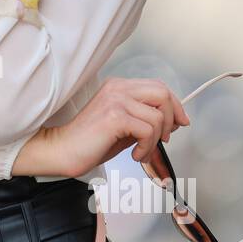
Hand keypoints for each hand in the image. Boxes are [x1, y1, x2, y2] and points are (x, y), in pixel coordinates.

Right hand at [11, 77, 190, 178]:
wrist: (62, 151)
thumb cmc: (90, 143)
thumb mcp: (123, 127)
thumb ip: (143, 119)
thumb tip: (173, 122)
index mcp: (118, 87)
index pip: (158, 86)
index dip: (175, 105)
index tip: (180, 123)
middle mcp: (117, 88)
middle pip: (163, 93)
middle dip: (172, 117)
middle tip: (165, 139)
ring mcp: (115, 100)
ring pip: (158, 115)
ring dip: (156, 140)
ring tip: (141, 152)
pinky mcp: (114, 116)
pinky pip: (148, 130)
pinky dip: (147, 147)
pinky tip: (135, 155)